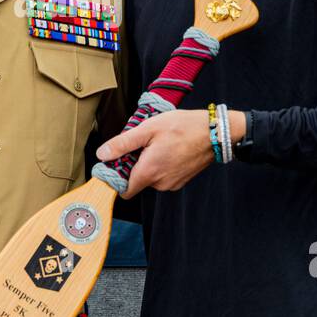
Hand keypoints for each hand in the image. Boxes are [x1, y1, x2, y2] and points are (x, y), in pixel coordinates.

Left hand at [95, 108, 232, 197]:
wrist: (215, 132)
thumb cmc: (183, 127)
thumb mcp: (148, 129)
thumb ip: (123, 144)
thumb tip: (102, 154)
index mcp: (149, 172)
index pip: (123, 190)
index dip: (117, 177)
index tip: (118, 162)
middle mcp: (160, 183)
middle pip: (136, 181)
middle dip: (135, 165)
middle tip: (143, 144)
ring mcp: (172, 184)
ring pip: (150, 178)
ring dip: (149, 164)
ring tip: (158, 144)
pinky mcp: (181, 181)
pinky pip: (163, 176)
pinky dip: (161, 165)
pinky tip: (168, 149)